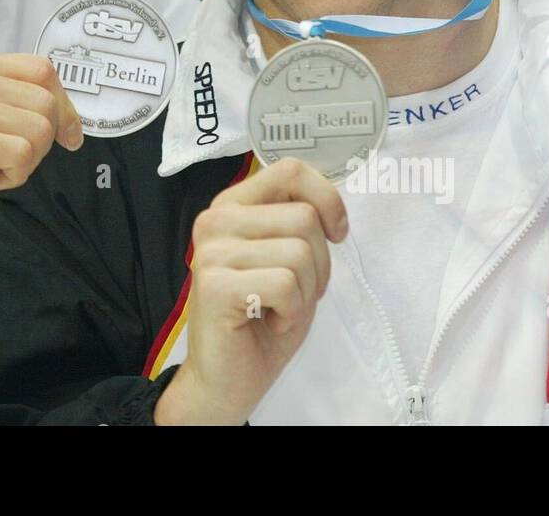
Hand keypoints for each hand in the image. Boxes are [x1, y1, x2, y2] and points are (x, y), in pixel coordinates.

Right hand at [0, 51, 82, 268]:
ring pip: (39, 128)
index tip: (69, 135)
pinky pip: (22, 154)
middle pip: (46, 100)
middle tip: (8, 160)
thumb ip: (17, 105)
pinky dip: (13, 176)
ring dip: (25, 160)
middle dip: (43, 140)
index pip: (42, 69)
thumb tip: (69, 114)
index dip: (64, 105)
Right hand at [154, 157, 347, 424]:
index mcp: (233, 205)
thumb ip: (297, 224)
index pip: (290, 170)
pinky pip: (285, 283)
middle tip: (295, 292)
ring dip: (306, 291)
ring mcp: (211, 250)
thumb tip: (330, 205)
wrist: (227, 378)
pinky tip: (270, 320)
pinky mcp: (214, 283)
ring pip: (300, 251)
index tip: (337, 233)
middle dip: (320, 263)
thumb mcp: (287, 259)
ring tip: (280, 307)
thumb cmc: (262, 318)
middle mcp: (216, 219)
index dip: (327, 198)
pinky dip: (292, 311)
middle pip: (305, 217)